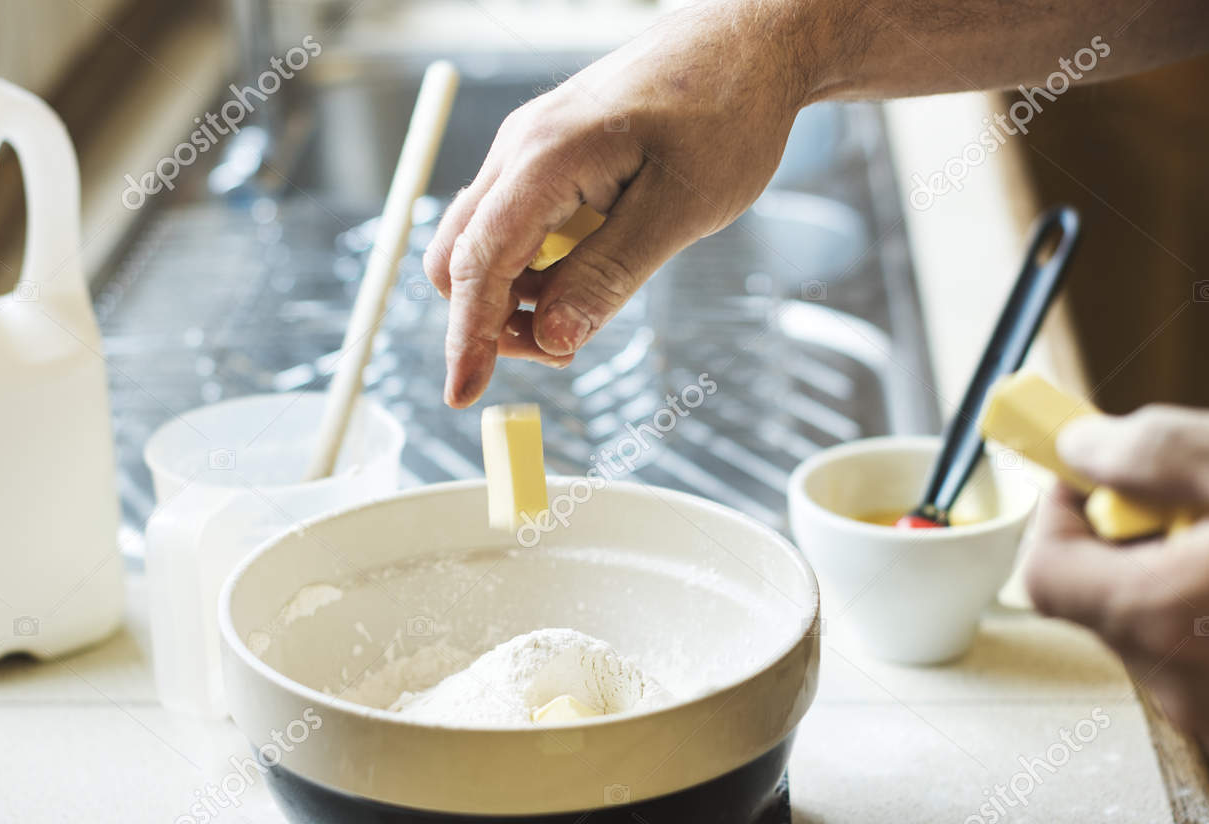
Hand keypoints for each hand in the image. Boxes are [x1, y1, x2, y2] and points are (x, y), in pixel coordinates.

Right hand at [423, 0, 823, 406]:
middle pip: (459, 257)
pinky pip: (513, 224)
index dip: (467, 338)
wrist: (749, 41)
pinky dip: (534, 266)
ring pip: (482, 243)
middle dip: (491, 321)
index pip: (479, 264)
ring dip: (515, 296)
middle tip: (561, 351)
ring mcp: (528, 148)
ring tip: (583, 313)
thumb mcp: (679, 211)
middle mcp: (520, 148)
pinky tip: (586, 273)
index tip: (464, 397)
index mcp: (546, 159)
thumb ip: (608, 277)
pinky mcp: (546, 155)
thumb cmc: (726, 114)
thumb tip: (550, 340)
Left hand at [1025, 404, 1208, 762]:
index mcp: (1160, 616)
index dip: (1058, 514)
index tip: (1089, 477)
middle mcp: (1172, 682)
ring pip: (1157, 630)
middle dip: (1138, 540)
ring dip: (1188, 578)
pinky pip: (1206, 665)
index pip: (1043, 572)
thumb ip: (1156, 451)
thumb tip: (1079, 450)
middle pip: (1102, 598)